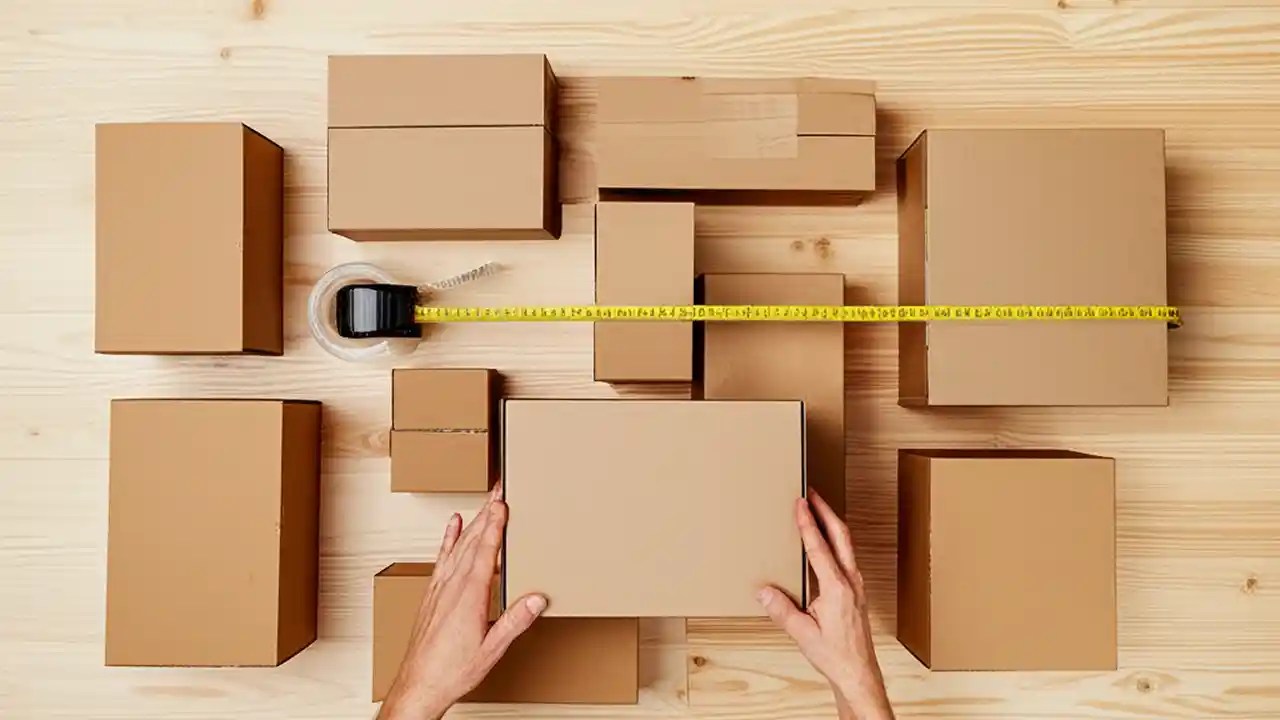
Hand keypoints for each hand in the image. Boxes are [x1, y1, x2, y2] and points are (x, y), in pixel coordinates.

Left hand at [378, 483, 547, 719]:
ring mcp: (439, 588)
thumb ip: (515, 621)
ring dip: (472, 521)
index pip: (485, 551)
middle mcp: (452, 587)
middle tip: (498, 490)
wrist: (419, 685)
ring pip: (458, 546)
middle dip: (487, 513)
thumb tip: (537, 598)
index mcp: (469, 596)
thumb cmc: (452, 670)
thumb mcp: (492, 648)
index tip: (503, 503)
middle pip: (472, 540)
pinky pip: (442, 558)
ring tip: (485, 502)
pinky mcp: (432, 594)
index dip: (495, 525)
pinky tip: (453, 525)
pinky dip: (448, 539)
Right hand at [758, 493, 892, 719]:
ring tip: (819, 510)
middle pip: (841, 536)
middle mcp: (850, 582)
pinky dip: (836, 541)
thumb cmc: (835, 656)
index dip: (808, 522)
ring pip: (846, 545)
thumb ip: (782, 610)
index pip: (819, 547)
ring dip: (832, 524)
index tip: (801, 502)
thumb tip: (764, 590)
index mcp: (836, 587)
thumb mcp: (802, 633)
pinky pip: (847, 557)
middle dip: (826, 511)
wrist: (858, 673)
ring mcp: (857, 586)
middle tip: (813, 493)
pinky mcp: (857, 592)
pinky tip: (827, 543)